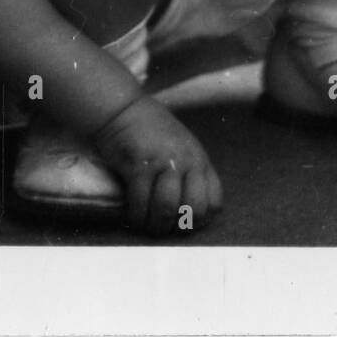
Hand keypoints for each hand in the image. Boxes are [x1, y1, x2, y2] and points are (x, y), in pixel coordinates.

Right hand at [93, 95, 222, 235]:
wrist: (123, 110)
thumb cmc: (152, 131)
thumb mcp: (182, 147)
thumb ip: (191, 172)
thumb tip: (191, 211)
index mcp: (200, 159)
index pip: (214, 202)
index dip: (200, 220)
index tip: (184, 223)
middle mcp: (186, 160)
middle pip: (193, 209)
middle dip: (178, 225)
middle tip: (164, 226)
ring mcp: (163, 162)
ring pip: (166, 209)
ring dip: (155, 225)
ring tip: (147, 224)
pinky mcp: (139, 165)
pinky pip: (140, 203)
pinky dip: (136, 216)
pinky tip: (132, 216)